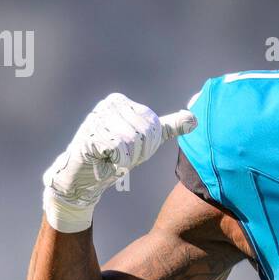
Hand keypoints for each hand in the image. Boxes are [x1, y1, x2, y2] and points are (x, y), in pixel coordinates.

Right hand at [42, 93, 197, 232]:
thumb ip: (168, 128)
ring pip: (132, 140)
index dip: (146, 145)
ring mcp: (97, 116)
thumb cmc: (113, 157)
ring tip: (109, 156)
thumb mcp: (145, 141)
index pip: (152, 126)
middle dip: (136, 152)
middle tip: (117, 155)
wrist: (84, 178)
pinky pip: (119, 148)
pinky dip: (115, 160)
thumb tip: (194, 118)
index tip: (128, 148)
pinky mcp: (89, 133)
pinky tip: (102, 158)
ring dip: (125, 158)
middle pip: (143, 132)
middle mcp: (108, 104)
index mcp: (121, 102)